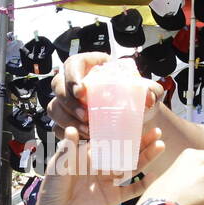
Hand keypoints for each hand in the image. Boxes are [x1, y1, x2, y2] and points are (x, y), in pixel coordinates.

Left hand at [31, 126, 164, 204]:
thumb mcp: (59, 165)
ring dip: (146, 158)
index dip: (124, 131)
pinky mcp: (113, 197)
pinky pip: (130, 190)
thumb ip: (68, 149)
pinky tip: (153, 175)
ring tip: (160, 146)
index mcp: (91, 155)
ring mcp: (109, 182)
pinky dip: (142, 184)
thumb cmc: (53, 188)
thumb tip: (71, 128)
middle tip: (157, 131)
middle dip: (142, 143)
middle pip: (126, 152)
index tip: (137, 121)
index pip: (111, 140)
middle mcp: (103, 166)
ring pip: (132, 168)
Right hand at [48, 52, 163, 139]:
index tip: (82, 91)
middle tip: (87, 116)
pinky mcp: (65, 119)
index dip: (72, 77)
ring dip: (67, 120)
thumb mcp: (143, 89)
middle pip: (58, 87)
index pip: (72, 65)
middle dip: (70, 103)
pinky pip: (56, 126)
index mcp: (87, 65)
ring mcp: (65, 101)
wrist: (130, 113)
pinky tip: (82, 139)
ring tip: (87, 130)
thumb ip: (149, 90)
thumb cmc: (132, 94)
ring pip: (54, 107)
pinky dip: (67, 133)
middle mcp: (71, 81)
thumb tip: (148, 98)